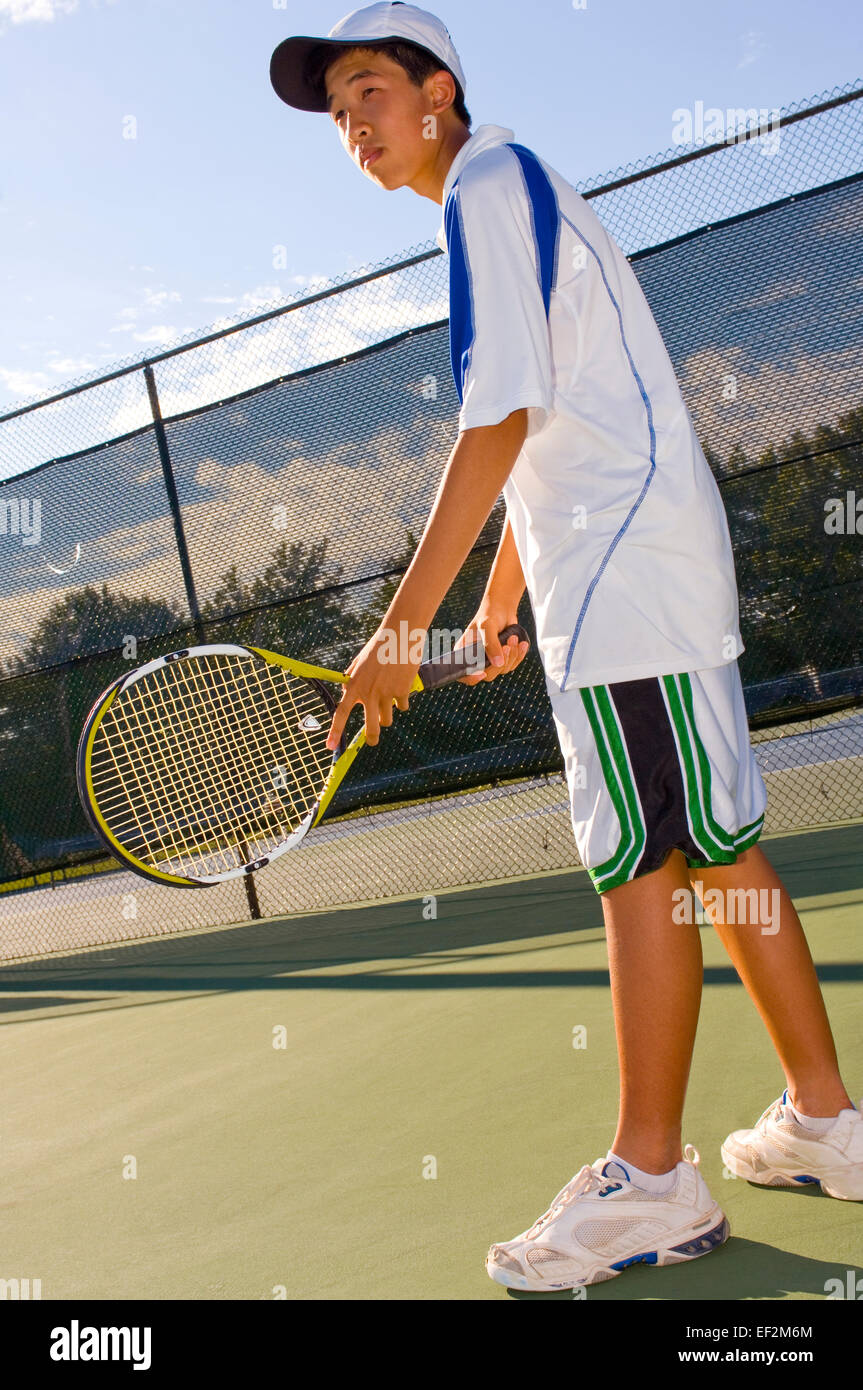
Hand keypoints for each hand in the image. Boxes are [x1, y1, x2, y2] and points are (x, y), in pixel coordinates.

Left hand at [325, 624, 422, 750]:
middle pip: (371, 728)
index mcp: (354, 685)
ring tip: (388, 700)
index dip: (335, 732)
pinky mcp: (402, 692)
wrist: (399, 636)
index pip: (340, 713)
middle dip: (371, 738)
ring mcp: (386, 694)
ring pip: (387, 720)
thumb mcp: (359, 663)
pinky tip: (401, 685)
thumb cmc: (378, 647)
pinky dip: (402, 701)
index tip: (330, 746)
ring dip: (387, 715)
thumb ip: (351, 679)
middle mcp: (369, 693)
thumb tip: (346, 694)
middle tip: (371, 741)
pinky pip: (402, 707)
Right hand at [455, 604, 529, 685]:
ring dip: (512, 655)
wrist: (502, 609)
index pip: (464, 674)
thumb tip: (498, 663)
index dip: (471, 678)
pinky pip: (512, 664)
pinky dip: (519, 655)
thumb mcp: (487, 626)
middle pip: (488, 675)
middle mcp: (476, 660)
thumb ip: (491, 644)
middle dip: (500, 662)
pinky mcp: (503, 659)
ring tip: (513, 637)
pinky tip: (521, 643)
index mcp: (464, 653)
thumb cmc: (490, 614)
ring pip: (502, 670)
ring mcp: (490, 661)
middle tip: (507, 645)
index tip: (482, 673)